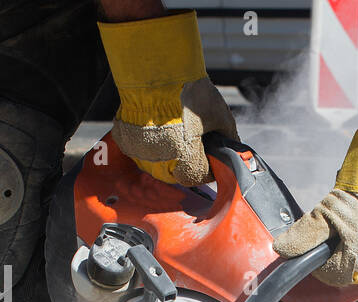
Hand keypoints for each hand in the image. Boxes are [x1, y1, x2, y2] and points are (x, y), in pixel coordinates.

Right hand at [98, 11, 238, 185]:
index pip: (198, 177)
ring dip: (168, 157)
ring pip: (156, 166)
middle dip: (188, 163)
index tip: (210, 159)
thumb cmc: (189, 90)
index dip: (208, 169)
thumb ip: (228, 138)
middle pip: (177, 174)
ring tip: (175, 135)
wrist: (155, 67)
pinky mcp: (124, 139)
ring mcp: (138, 151)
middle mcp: (158, 159)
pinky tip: (158, 129)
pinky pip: (139, 151)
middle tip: (194, 145)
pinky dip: (149, 145)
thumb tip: (233, 149)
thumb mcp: (219, 115)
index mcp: (184, 157)